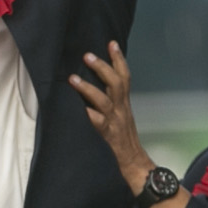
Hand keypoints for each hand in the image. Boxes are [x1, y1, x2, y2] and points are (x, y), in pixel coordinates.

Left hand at [68, 41, 152, 191]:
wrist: (135, 164)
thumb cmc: (123, 140)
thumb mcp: (121, 116)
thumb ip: (111, 100)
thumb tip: (97, 85)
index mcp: (124, 103)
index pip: (124, 76)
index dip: (118, 59)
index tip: (111, 43)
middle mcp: (121, 109)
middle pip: (116, 83)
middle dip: (102, 67)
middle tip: (87, 55)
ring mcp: (115, 122)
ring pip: (104, 101)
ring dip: (88, 88)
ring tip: (72, 79)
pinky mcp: (108, 136)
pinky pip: (98, 123)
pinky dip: (89, 115)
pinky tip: (79, 110)